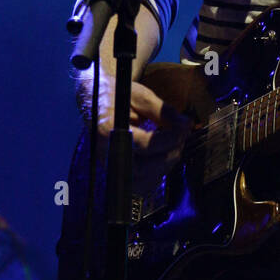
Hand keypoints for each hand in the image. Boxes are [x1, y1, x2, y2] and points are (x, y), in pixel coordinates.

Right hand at [77, 71, 190, 192]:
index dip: (169, 138)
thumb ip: (162, 111)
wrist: (94, 99)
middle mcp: (105, 152)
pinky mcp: (117, 172)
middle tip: (182, 135)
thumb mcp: (139, 95)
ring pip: (143, 182)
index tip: (185, 126)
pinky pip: (141, 185)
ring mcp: (110, 165)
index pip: (142, 144)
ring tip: (175, 143)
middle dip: (170, 153)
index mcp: (108, 129)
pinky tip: (165, 154)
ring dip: (166, 165)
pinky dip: (158, 173)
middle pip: (143, 168)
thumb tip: (186, 124)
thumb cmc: (117, 94)